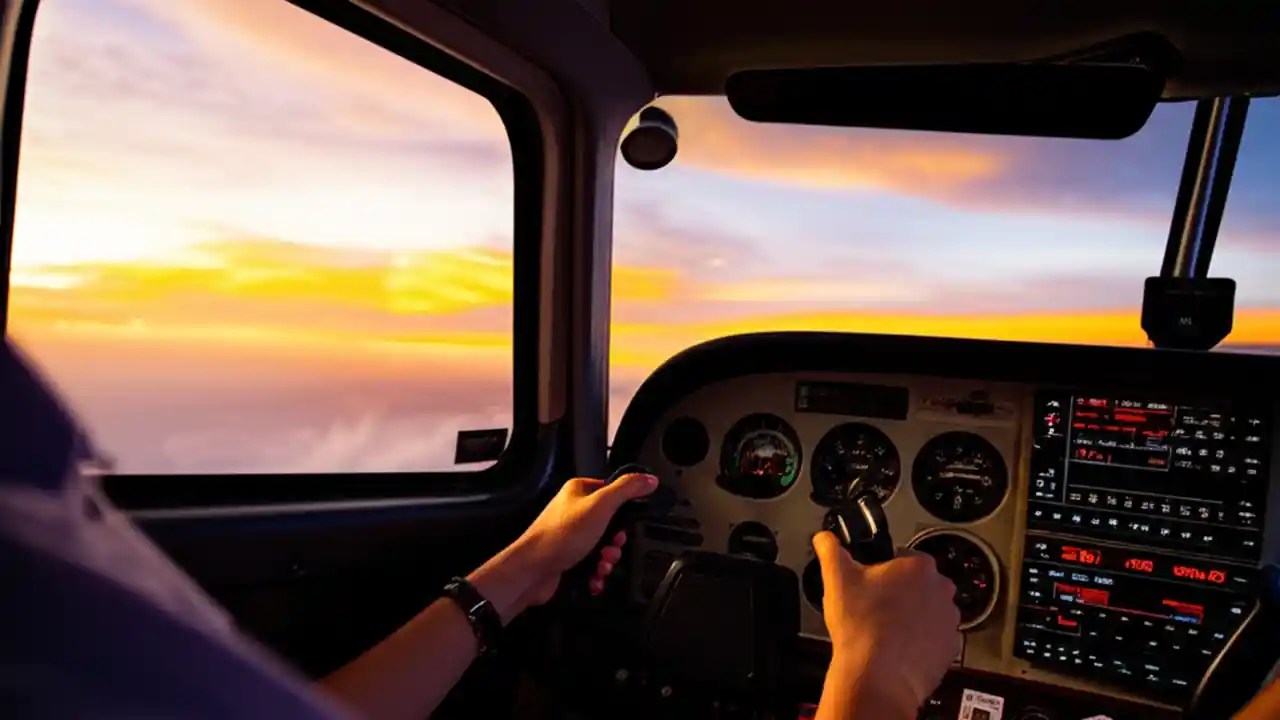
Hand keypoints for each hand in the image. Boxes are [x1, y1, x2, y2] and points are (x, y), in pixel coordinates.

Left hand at [469, 473, 657, 622]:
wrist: (533, 571)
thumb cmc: (560, 536)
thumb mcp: (600, 506)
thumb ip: (626, 490)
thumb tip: (648, 479)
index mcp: (579, 492)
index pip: (612, 492)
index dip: (624, 511)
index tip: (627, 523)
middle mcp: (573, 512)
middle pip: (610, 524)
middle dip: (616, 542)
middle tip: (612, 547)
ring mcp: (570, 536)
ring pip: (603, 547)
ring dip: (608, 560)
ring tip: (601, 565)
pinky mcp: (568, 558)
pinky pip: (592, 565)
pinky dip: (597, 574)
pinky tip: (595, 577)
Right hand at [812, 531, 960, 718]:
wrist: (878, 677)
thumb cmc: (860, 625)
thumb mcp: (837, 579)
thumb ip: (830, 550)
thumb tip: (823, 537)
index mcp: (918, 566)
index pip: (901, 558)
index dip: (883, 572)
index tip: (870, 587)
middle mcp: (941, 589)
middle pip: (918, 584)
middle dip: (901, 593)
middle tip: (876, 609)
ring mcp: (950, 620)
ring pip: (928, 610)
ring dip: (913, 616)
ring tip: (886, 632)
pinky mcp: (950, 648)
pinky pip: (935, 637)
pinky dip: (921, 641)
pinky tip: (899, 649)